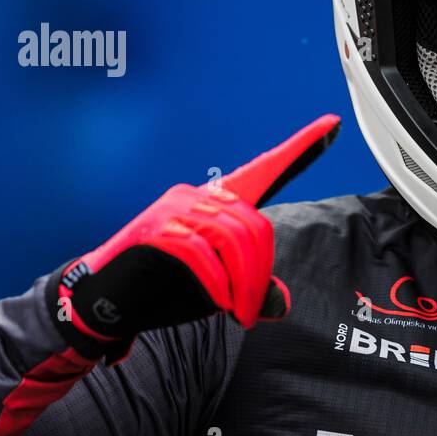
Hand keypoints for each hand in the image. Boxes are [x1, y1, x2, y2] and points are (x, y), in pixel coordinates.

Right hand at [50, 114, 340, 360]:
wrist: (102, 303)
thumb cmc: (160, 289)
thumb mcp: (217, 290)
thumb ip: (250, 286)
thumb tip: (280, 302)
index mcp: (217, 203)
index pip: (266, 170)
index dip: (302, 148)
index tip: (334, 123)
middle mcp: (199, 196)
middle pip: (256, 227)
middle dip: (260, 275)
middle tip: (250, 312)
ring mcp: (176, 209)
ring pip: (235, 241)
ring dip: (243, 285)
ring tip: (237, 312)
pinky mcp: (158, 229)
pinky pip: (205, 255)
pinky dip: (217, 285)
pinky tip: (217, 302)